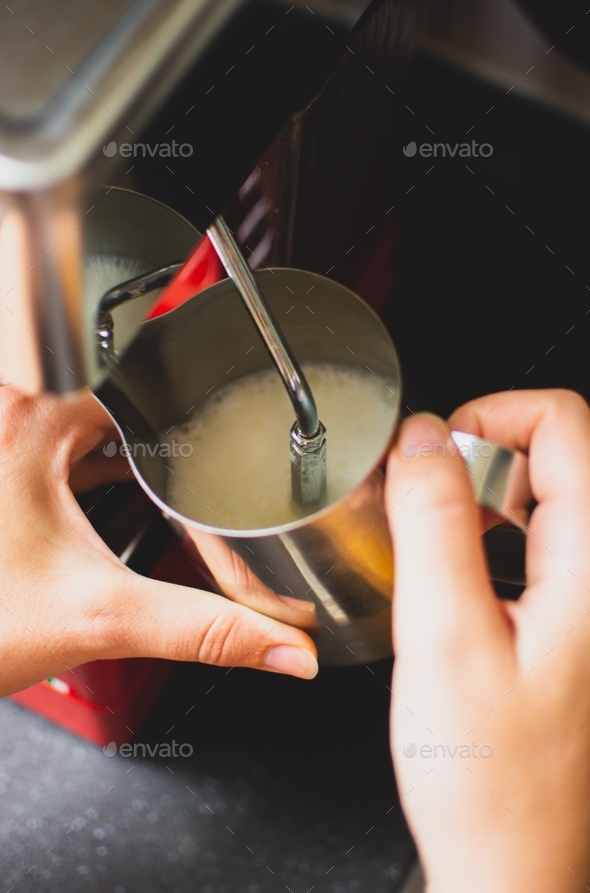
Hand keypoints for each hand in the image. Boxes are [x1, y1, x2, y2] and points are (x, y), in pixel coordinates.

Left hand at [0, 386, 317, 696]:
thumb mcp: (103, 619)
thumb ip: (207, 631)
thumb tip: (287, 649)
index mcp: (32, 422)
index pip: (137, 394)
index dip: (178, 429)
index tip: (202, 454)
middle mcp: (4, 420)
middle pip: (107, 415)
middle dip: (143, 455)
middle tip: (166, 492)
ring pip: (75, 433)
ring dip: (109, 464)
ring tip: (138, 497)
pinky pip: (47, 455)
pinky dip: (76, 478)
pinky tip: (93, 511)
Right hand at [385, 390, 589, 892]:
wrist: (519, 867)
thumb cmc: (491, 781)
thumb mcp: (444, 641)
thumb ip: (434, 525)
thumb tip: (422, 439)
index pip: (565, 424)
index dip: (491, 416)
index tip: (435, 451)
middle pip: (561, 455)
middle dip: (483, 457)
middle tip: (427, 501)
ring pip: (550, 498)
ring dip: (487, 498)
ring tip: (438, 538)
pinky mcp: (577, 624)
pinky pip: (543, 545)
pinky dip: (497, 536)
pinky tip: (462, 576)